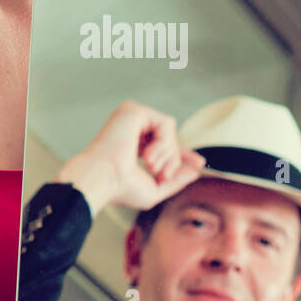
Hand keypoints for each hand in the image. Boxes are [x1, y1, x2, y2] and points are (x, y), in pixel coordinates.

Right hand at [56, 100, 206, 216]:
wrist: (101, 181)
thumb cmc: (119, 189)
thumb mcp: (154, 189)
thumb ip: (175, 180)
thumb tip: (195, 171)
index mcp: (130, 143)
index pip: (162, 142)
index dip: (182, 153)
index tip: (199, 163)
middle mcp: (129, 127)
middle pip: (170, 137)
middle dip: (173, 159)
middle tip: (161, 175)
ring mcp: (130, 117)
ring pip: (169, 130)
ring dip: (168, 154)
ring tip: (152, 168)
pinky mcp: (133, 111)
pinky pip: (166, 123)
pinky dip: (164, 144)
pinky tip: (147, 157)